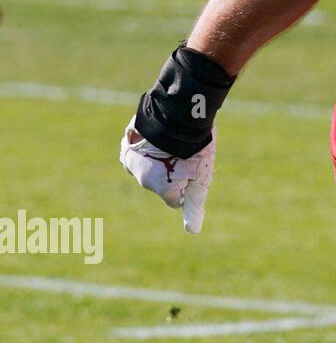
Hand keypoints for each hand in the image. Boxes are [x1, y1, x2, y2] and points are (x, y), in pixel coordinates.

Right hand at [119, 117, 214, 233]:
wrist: (182, 110)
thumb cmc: (195, 146)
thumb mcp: (200, 177)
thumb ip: (194, 204)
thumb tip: (192, 232)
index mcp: (156, 185)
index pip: (174, 197)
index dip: (188, 182)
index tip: (194, 167)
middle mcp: (139, 174)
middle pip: (162, 179)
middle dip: (173, 169)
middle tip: (186, 151)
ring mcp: (130, 156)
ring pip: (149, 165)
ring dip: (159, 157)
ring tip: (174, 142)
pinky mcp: (128, 141)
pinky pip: (137, 150)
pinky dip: (147, 147)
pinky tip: (161, 136)